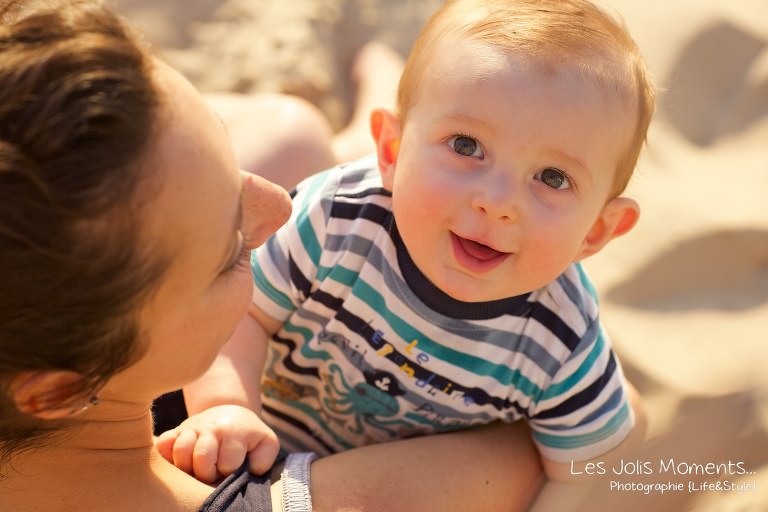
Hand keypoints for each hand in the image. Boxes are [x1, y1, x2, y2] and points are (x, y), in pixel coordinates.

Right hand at [154, 404, 279, 483]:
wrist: (230, 414)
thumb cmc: (249, 436)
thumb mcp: (266, 443)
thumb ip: (264, 459)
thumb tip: (249, 470)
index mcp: (234, 431)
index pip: (228, 463)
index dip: (230, 471)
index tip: (233, 467)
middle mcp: (211, 427)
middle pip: (201, 458)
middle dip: (208, 473)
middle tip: (213, 472)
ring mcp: (192, 428)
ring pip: (180, 451)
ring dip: (188, 467)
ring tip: (197, 468)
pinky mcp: (176, 430)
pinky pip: (163, 442)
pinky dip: (166, 454)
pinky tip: (178, 461)